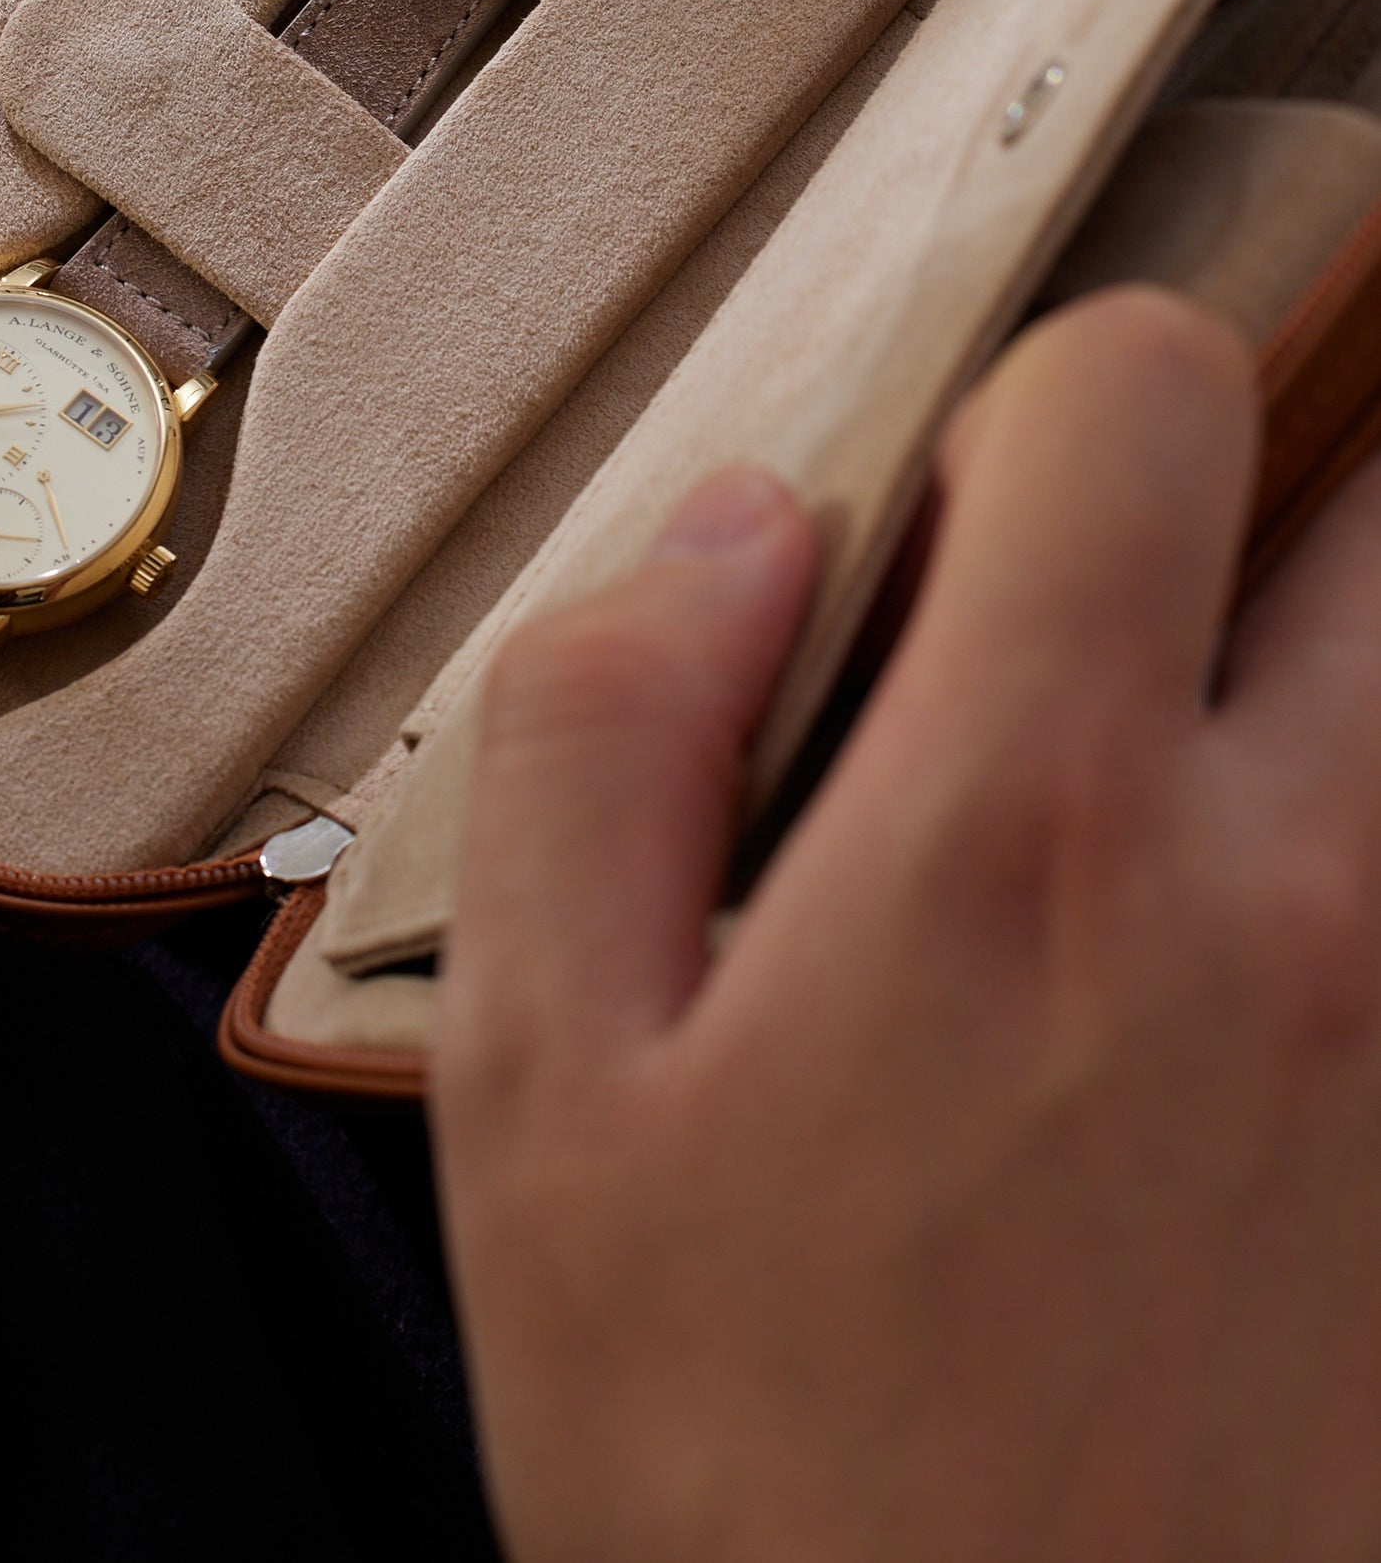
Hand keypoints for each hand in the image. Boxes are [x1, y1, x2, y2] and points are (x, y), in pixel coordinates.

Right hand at [435, 285, 1380, 1562]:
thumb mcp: (545, 1088)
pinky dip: (1348, 855)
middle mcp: (1291, 902)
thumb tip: (729, 535)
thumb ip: (600, 734)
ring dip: (1320, 671)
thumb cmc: (749, 1477)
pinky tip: (1212, 994)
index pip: (1138, 393)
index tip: (964, 503)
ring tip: (1150, 800)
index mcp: (1025, 836)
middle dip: (1233, 501)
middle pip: (1374, 495)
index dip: (1037, 389)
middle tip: (1082, 631)